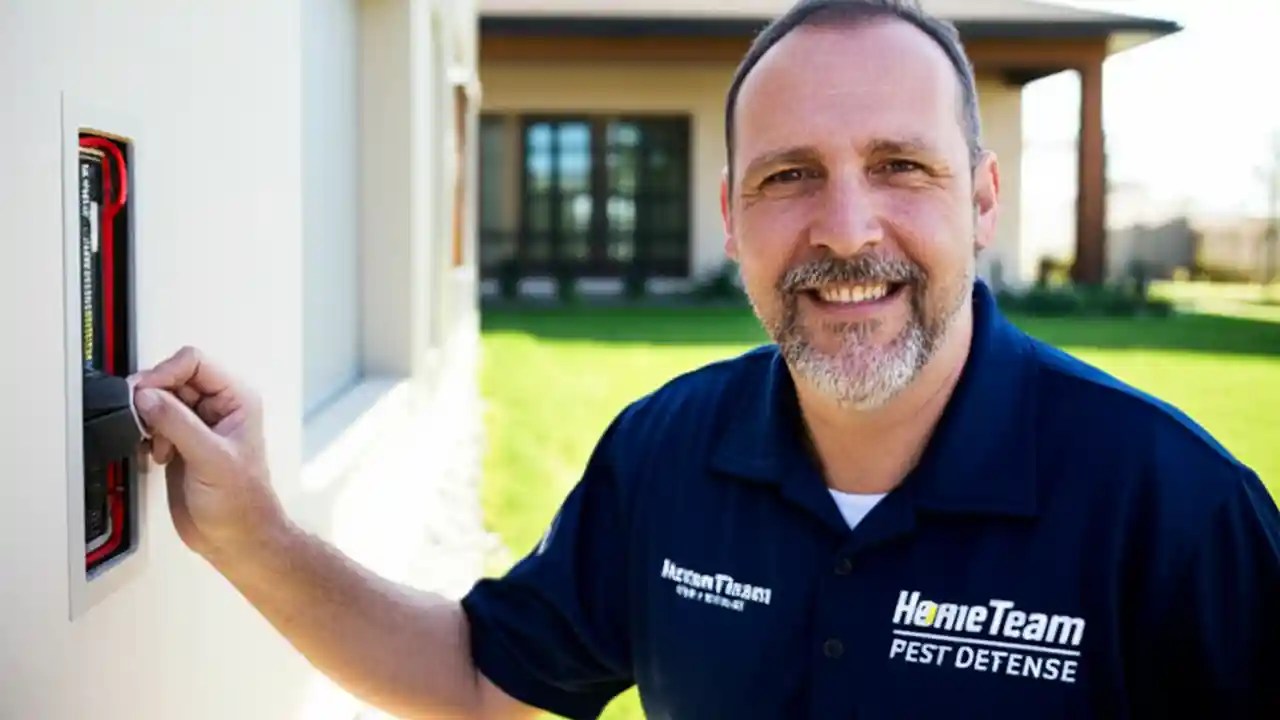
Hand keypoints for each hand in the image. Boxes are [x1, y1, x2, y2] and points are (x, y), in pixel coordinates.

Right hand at [130, 346, 285, 560]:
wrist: (235, 539)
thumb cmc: (241, 503)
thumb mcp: (211, 458)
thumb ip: (177, 423)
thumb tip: (147, 395)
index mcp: (237, 400)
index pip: (194, 363)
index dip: (165, 373)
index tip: (144, 394)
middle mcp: (218, 407)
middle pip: (173, 378)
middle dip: (152, 396)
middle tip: (140, 417)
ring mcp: (198, 425)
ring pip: (160, 400)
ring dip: (148, 417)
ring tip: (157, 443)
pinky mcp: (180, 443)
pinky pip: (154, 422)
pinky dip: (147, 433)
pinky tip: (156, 454)